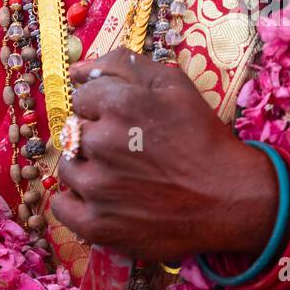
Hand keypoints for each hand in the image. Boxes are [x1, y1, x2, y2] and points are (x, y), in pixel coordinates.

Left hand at [49, 47, 278, 260]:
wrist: (229, 199)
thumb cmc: (202, 137)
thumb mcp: (172, 84)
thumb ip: (122, 64)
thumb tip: (76, 70)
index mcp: (119, 104)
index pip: (81, 99)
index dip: (101, 108)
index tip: (124, 122)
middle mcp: (102, 143)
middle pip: (73, 132)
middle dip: (95, 137)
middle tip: (126, 151)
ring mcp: (97, 187)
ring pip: (67, 167)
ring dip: (86, 168)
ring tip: (119, 176)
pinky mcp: (98, 224)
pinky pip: (60, 207)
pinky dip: (73, 203)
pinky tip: (97, 199)